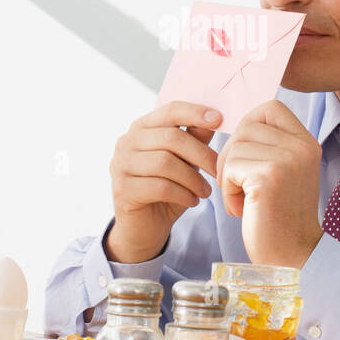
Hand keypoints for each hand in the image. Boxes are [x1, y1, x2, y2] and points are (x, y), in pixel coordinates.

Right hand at [107, 101, 220, 262]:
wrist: (143, 228)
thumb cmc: (167, 190)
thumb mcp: (184, 162)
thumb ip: (194, 138)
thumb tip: (216, 116)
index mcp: (142, 128)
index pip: (169, 110)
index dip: (195, 113)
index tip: (219, 119)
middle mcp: (127, 142)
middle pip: (171, 138)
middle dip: (201, 154)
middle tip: (218, 171)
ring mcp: (121, 164)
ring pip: (165, 163)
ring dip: (193, 179)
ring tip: (205, 191)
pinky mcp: (123, 189)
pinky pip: (160, 187)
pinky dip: (182, 194)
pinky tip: (192, 201)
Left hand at [217, 99, 323, 268]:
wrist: (292, 256)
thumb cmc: (278, 216)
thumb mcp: (282, 172)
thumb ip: (268, 146)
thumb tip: (230, 122)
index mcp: (306, 143)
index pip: (270, 107)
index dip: (248, 124)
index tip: (243, 153)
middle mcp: (301, 147)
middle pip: (246, 127)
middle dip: (231, 154)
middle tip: (236, 183)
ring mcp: (287, 160)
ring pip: (235, 147)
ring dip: (229, 175)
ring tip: (242, 199)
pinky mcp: (269, 177)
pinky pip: (230, 168)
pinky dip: (229, 190)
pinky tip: (242, 209)